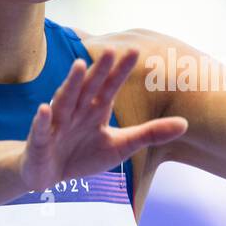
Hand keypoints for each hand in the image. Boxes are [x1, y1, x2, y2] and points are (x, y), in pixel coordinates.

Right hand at [20, 46, 188, 190]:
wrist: (46, 175)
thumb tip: (186, 124)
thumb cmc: (83, 155)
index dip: (120, 71)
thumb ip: (150, 134)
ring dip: (71, 85)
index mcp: (95, 111)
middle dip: (98, 71)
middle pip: (88, 88)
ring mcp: (56, 125)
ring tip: (78, 67)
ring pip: (64, 102)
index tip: (135, 51)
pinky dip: (42, 121)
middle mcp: (76, 112)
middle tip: (110, 50)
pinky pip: (40, 130)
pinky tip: (45, 109)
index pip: (110, 88)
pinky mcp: (39, 142)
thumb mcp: (121, 146)